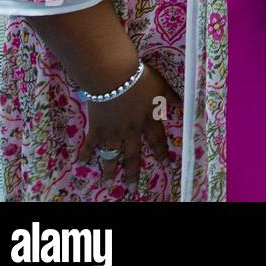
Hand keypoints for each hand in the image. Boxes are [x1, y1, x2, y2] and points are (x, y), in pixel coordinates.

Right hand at [75, 63, 178, 189]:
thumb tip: (184, 104)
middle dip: (132, 172)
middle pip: (133, 155)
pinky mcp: (97, 127)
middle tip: (131, 188)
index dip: (161, 152)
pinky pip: (91, 143)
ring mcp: (113, 130)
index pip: (157, 140)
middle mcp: (131, 130)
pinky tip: (81, 163)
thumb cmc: (139, 79)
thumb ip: (171, 97)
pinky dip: (85, 153)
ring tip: (107, 184)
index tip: (165, 165)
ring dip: (109, 170)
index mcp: (148, 120)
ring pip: (112, 154)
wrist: (113, 76)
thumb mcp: (161, 86)